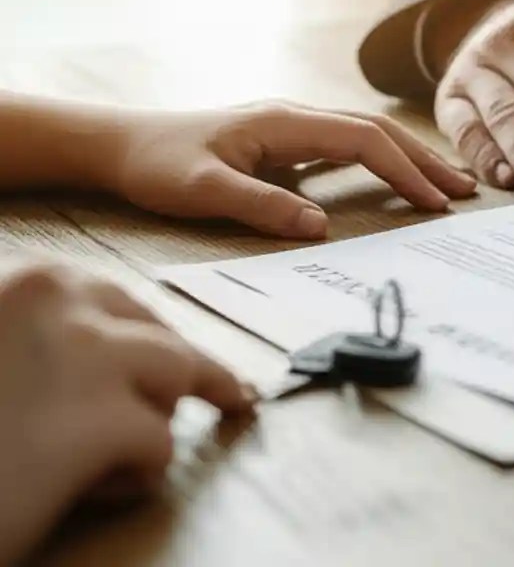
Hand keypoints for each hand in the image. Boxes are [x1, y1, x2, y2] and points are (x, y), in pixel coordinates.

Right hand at [0, 254, 254, 563]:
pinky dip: (133, 474)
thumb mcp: (6, 355)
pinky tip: (83, 490)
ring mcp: (83, 351)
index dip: (144, 341)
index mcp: (28, 278)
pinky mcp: (99, 418)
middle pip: (159, 333)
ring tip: (101, 461)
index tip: (182, 361)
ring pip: (176, 374)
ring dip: (151, 422)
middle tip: (235, 399)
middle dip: (175, 376)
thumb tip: (145, 345)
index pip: (118, 301)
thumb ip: (51, 338)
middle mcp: (55, 297)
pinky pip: (159, 443)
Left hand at [103, 102, 476, 238]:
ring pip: (367, 135)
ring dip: (410, 158)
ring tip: (448, 184)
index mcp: (285, 123)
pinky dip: (384, 160)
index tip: (435, 203)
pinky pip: (350, 146)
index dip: (404, 171)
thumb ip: (261, 207)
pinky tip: (398, 176)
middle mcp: (296, 117)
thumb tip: (320, 227)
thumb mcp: (202, 192)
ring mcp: (293, 127)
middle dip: (425, 161)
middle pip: (377, 132)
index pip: (364, 141)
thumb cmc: (156, 166)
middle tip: (467, 190)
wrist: (119, 143)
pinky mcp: (286, 141)